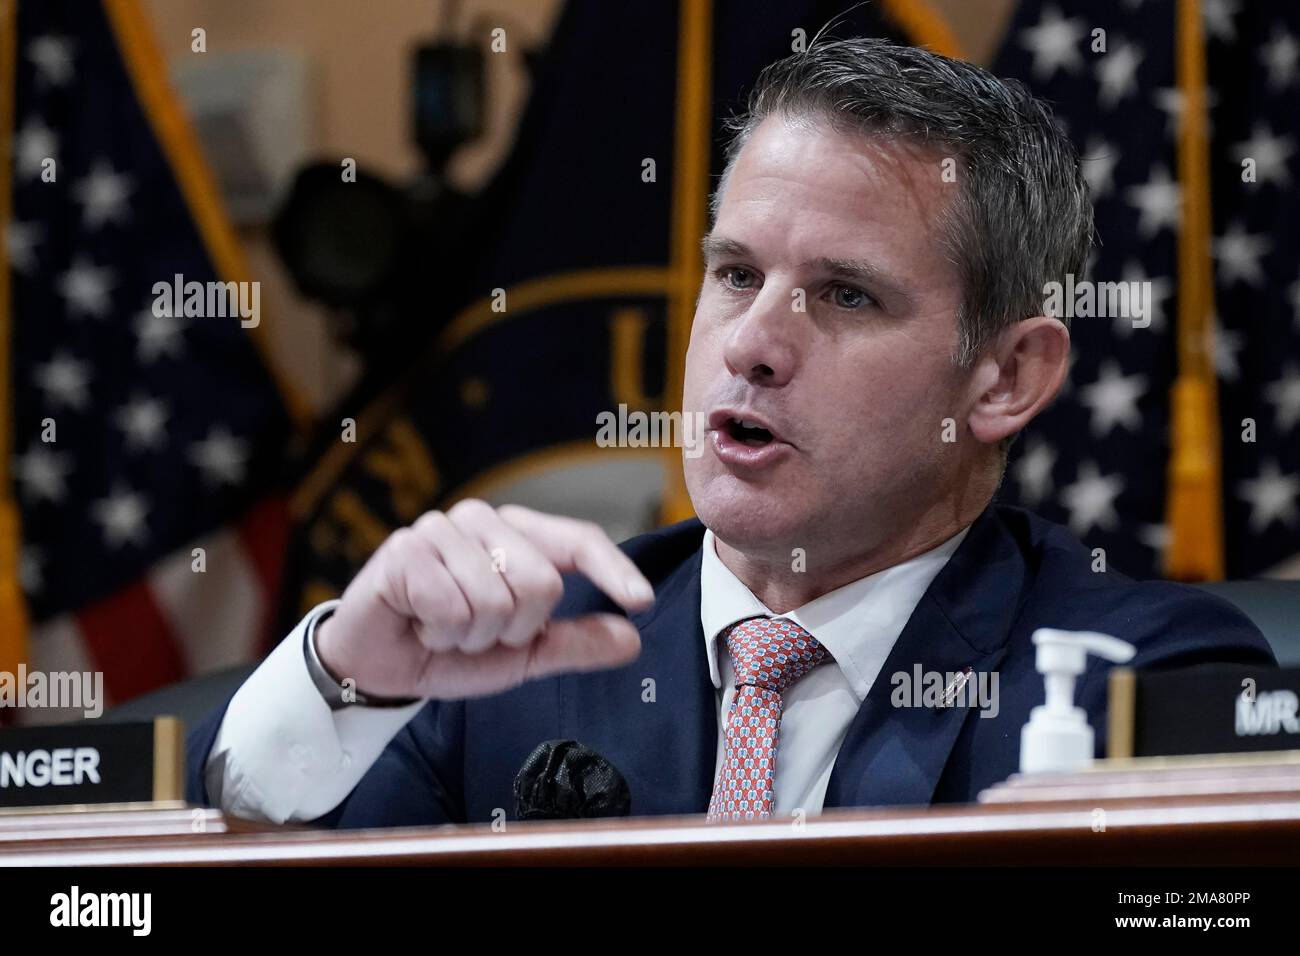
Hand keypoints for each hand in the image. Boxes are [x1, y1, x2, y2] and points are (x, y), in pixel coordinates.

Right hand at [314, 500, 653, 700]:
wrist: (379, 665)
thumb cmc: (450, 648)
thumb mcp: (522, 654)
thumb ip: (573, 643)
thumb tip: (631, 637)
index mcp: (517, 536)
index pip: (578, 540)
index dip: (612, 569)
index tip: (641, 601)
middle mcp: (482, 521)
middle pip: (541, 583)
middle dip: (512, 630)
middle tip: (477, 633)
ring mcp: (441, 530)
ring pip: (495, 599)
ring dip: (471, 636)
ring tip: (445, 629)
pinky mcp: (405, 550)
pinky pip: (451, 607)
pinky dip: (439, 632)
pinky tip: (420, 623)